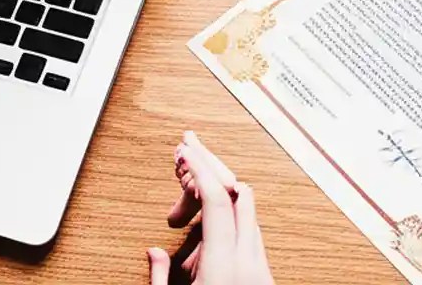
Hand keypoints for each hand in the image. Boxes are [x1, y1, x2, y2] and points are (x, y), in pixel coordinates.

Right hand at [148, 131, 274, 284]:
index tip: (187, 150)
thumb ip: (160, 276)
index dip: (201, 169)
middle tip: (194, 149)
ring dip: (226, 193)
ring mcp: (262, 272)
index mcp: (224, 267)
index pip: (217, 201)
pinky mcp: (267, 281)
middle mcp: (249, 264)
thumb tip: (154, 252)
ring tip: (199, 178)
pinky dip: (235, 217)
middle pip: (240, 196)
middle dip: (215, 167)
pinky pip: (254, 236)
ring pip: (250, 215)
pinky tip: (216, 215)